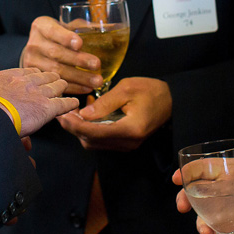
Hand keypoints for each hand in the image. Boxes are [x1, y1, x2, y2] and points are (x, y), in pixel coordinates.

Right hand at [0, 62, 78, 136]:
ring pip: (57, 85)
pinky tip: (75, 106)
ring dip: (62, 89)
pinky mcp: (47, 108)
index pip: (24, 71)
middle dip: (50, 80)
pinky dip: (71, 104)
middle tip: (56, 85)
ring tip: (68, 91)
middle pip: (44, 75)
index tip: (35, 79)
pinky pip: (65, 103)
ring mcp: (37, 93)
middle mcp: (24, 79)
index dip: (31, 75)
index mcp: (5, 75)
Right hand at [20, 16, 102, 94]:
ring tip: (97, 81)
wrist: (36, 48)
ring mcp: (31, 62)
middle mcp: (34, 44)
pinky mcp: (36, 78)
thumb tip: (114, 27)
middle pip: (56, 53)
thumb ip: (84, 27)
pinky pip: (55, 84)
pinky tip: (87, 88)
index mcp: (41, 26)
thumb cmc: (57, 34)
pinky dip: (73, 87)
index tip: (79, 43)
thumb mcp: (66, 25)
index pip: (52, 31)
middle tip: (96, 64)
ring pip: (56, 71)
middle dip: (78, 60)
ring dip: (79, 77)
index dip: (65, 38)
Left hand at [55, 77, 171, 150]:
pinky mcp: (125, 143)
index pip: (94, 132)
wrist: (171, 100)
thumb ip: (105, 103)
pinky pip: (101, 140)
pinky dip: (89, 130)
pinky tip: (85, 115)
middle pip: (91, 141)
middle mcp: (127, 142)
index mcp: (129, 129)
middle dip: (73, 127)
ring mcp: (127, 145)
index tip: (62, 114)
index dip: (75, 124)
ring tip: (71, 111)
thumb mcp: (127, 89)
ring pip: (94, 143)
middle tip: (61, 111)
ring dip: (80, 129)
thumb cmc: (151, 90)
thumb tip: (83, 114)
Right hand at [173, 159, 233, 233]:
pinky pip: (221, 233)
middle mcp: (224, 190)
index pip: (203, 169)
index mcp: (229, 172)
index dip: (188, 172)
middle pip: (196, 193)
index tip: (177, 178)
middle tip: (182, 206)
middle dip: (185, 199)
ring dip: (200, 225)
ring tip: (205, 233)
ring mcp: (227, 210)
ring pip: (204, 217)